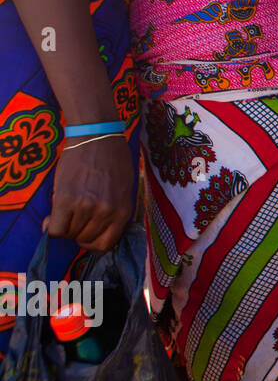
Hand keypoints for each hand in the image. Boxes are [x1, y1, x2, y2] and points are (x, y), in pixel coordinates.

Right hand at [44, 135, 134, 251]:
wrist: (97, 136)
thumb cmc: (113, 160)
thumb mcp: (124, 189)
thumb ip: (114, 211)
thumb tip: (97, 231)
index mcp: (123, 211)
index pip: (105, 244)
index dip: (93, 241)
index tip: (86, 233)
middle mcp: (106, 212)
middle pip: (84, 239)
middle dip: (77, 232)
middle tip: (75, 217)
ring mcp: (86, 207)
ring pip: (69, 234)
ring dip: (65, 226)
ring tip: (67, 211)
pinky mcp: (65, 199)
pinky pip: (55, 229)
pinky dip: (51, 226)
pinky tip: (52, 216)